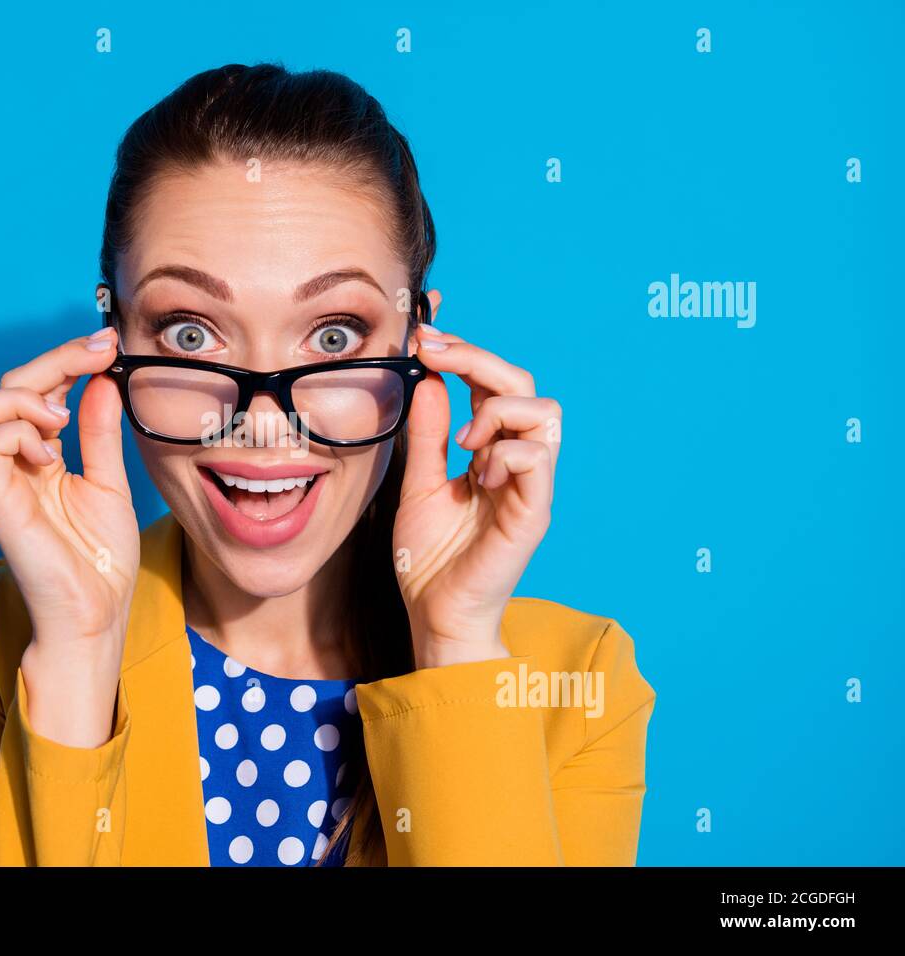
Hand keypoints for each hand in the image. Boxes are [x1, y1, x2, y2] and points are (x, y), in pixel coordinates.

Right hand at [0, 326, 139, 661]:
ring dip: (25, 399)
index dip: (67, 357)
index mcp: (38, 456)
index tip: (107, 343)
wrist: (97, 614)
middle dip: (52, 359)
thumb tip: (101, 380)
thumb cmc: (100, 560)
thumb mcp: (110, 482)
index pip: (35, 388)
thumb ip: (100, 433)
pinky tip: (51, 456)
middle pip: (4, 384)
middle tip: (97, 355)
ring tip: (63, 424)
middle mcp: (12, 463)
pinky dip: (19, 434)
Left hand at [394, 291, 560, 667]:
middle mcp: (516, 461)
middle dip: (479, 358)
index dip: (464, 354)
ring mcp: (530, 485)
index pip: (492, 384)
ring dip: (496, 410)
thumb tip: (430, 379)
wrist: (435, 612)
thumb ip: (427, 434)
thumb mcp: (418, 482)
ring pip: (544, 412)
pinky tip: (476, 475)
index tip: (423, 339)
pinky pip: (537, 459)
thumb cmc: (430, 557)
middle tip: (433, 352)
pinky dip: (504, 452)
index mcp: (489, 450)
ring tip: (462, 443)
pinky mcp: (533, 511)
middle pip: (523, 384)